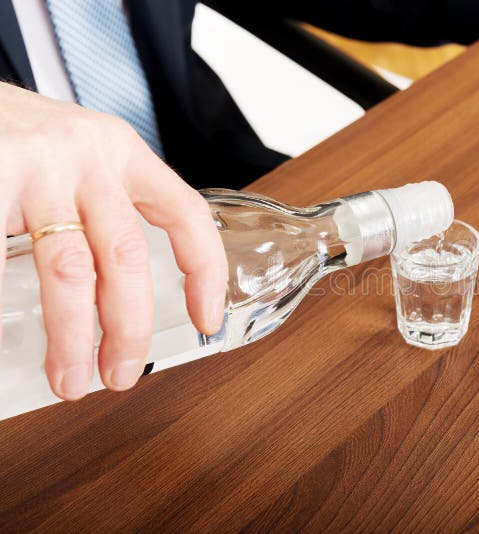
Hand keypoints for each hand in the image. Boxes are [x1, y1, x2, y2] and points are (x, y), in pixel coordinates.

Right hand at [0, 82, 227, 399]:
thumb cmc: (16, 136)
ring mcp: (38, 166)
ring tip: (70, 380)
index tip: (205, 320)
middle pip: (128, 256)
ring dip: (73, 337)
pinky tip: (15, 332)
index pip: (187, 213)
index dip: (205, 272)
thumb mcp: (77, 157)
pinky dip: (14, 304)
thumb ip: (103, 206)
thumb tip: (118, 295)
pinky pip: (9, 260)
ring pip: (69, 270)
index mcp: (122, 152)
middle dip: (129, 328)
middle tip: (121, 376)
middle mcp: (88, 155)